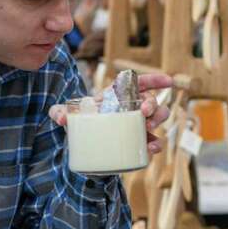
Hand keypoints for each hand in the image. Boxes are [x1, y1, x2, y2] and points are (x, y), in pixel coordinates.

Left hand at [49, 72, 173, 153]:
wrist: (81, 140)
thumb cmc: (78, 120)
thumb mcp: (67, 114)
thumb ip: (59, 111)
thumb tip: (59, 117)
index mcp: (118, 95)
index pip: (141, 83)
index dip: (155, 80)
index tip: (168, 81)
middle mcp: (131, 108)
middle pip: (151, 102)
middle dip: (153, 105)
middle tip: (145, 112)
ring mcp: (135, 125)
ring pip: (157, 119)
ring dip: (157, 121)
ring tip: (149, 128)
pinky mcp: (135, 142)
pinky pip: (151, 141)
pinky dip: (155, 144)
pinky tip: (151, 148)